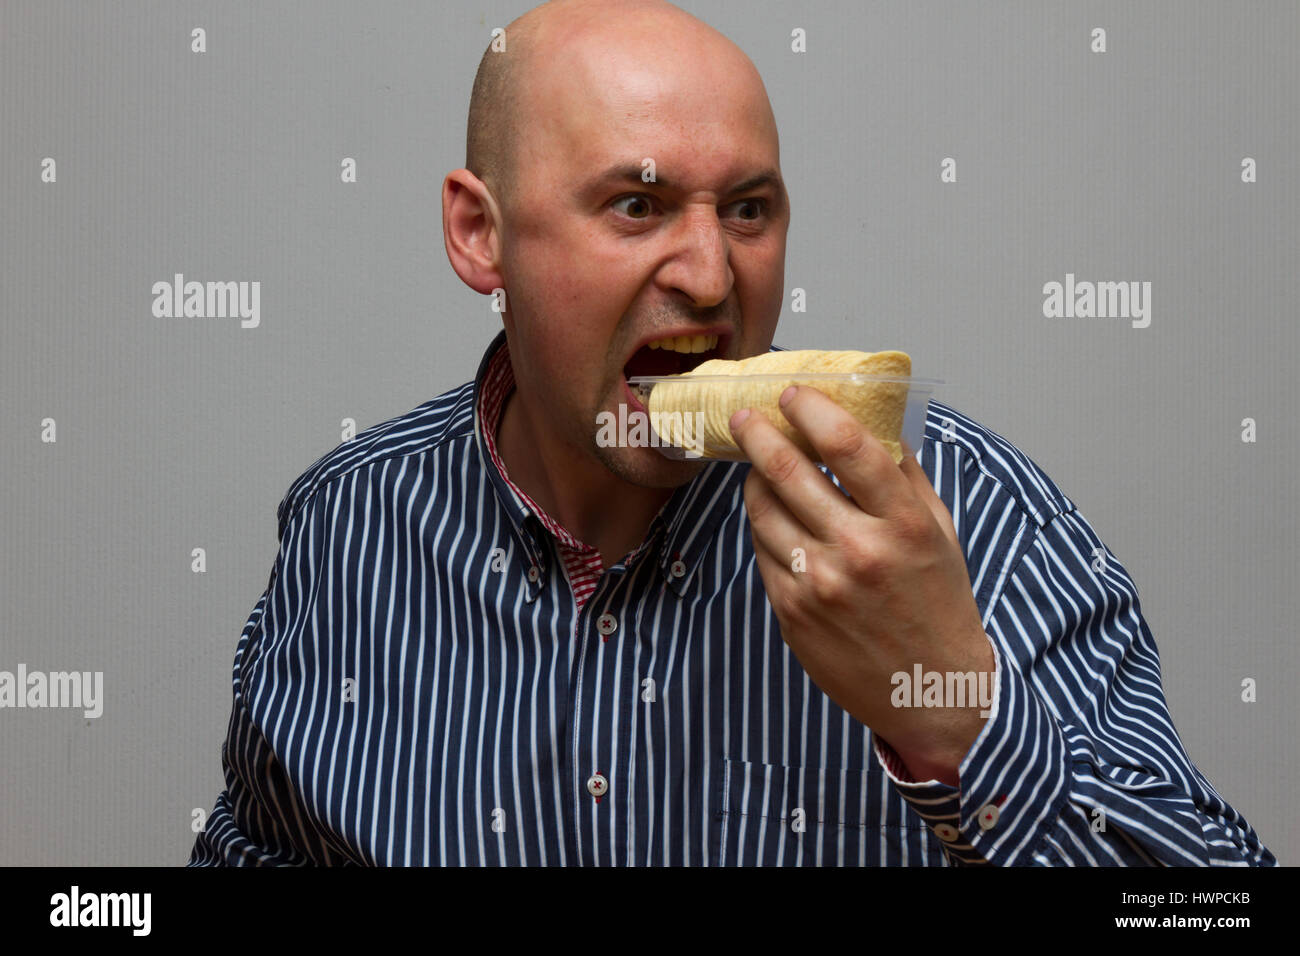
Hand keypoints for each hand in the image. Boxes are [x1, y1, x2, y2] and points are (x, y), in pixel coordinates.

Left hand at [728, 385, 994, 785]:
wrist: (930, 690)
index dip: (812, 409)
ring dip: (755, 479)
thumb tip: (870, 419)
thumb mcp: (940, 531)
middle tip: (745, 415)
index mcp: (904, 523)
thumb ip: (905, 474)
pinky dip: (763, 524)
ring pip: (763, 510)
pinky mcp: (791, 612)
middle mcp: (859, 551)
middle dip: (759, 433)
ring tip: (757, 464)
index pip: (848, 445)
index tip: (792, 393)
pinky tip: (773, 514)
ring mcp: (819, 584)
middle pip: (789, 471)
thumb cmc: (938, 603)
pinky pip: (762, 550)